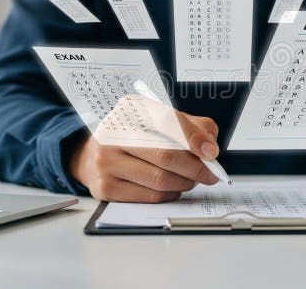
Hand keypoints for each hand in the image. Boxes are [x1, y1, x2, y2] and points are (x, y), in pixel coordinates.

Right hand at [69, 111, 220, 202]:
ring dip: (184, 183)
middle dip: (195, 168)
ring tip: (190, 180)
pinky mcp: (106, 188)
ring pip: (160, 180)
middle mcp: (114, 133)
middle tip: (210, 174)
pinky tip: (172, 188)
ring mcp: (107, 162)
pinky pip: (150, 197)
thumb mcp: (162, 122)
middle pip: (165, 155)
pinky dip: (169, 195)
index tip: (211, 152)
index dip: (193, 137)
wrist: (94, 156)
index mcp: (130, 109)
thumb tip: (209, 148)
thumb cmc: (136, 138)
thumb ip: (191, 128)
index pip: (167, 120)